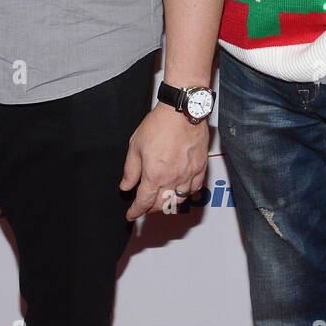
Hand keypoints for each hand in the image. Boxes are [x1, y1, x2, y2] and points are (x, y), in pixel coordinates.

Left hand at [119, 104, 208, 220]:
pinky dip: (186, 193)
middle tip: (144, 205)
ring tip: (161, 199)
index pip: (144, 202)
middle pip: (161, 205)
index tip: (131, 214)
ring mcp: (188, 174)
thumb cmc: (159, 124)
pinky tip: (181, 189)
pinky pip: (194, 188)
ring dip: (168, 204)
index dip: (135, 212)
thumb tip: (126, 186)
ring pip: (179, 200)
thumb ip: (131, 170)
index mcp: (154, 175)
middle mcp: (172, 179)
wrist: (182, 110)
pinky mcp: (200, 167)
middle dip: (150, 208)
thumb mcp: (135, 146)